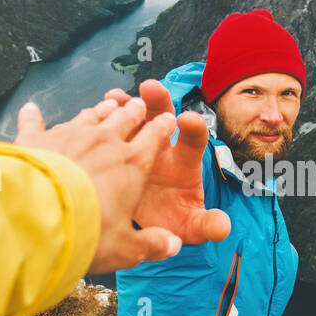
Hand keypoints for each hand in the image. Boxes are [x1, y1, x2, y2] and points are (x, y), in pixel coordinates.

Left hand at [13, 97, 181, 273]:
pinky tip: (31, 110)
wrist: (36, 215)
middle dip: (134, 111)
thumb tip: (171, 246)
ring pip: (89, 115)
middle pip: (124, 118)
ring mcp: (69, 135)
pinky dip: (34, 116)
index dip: (162, 127)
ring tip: (106, 103)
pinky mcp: (36, 138)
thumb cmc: (85, 232)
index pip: (155, 137)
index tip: (167, 119)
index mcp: (132, 164)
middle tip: (138, 104)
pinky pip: (35, 122)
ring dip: (99, 109)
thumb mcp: (125, 248)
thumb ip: (150, 244)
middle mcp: (104, 141)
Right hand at [101, 81, 230, 245]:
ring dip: (126, 106)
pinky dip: (105, 123)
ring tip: (114, 97)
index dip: (194, 128)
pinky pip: (113, 133)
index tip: (188, 119)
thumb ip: (206, 225)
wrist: (146, 225)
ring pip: (135, 120)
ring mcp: (139, 146)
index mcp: (185, 163)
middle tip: (150, 88)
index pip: (194, 140)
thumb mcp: (191, 227)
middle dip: (159, 102)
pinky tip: (94, 114)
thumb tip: (221, 227)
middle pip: (164, 119)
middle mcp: (163, 148)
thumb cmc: (173, 222)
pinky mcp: (119, 151)